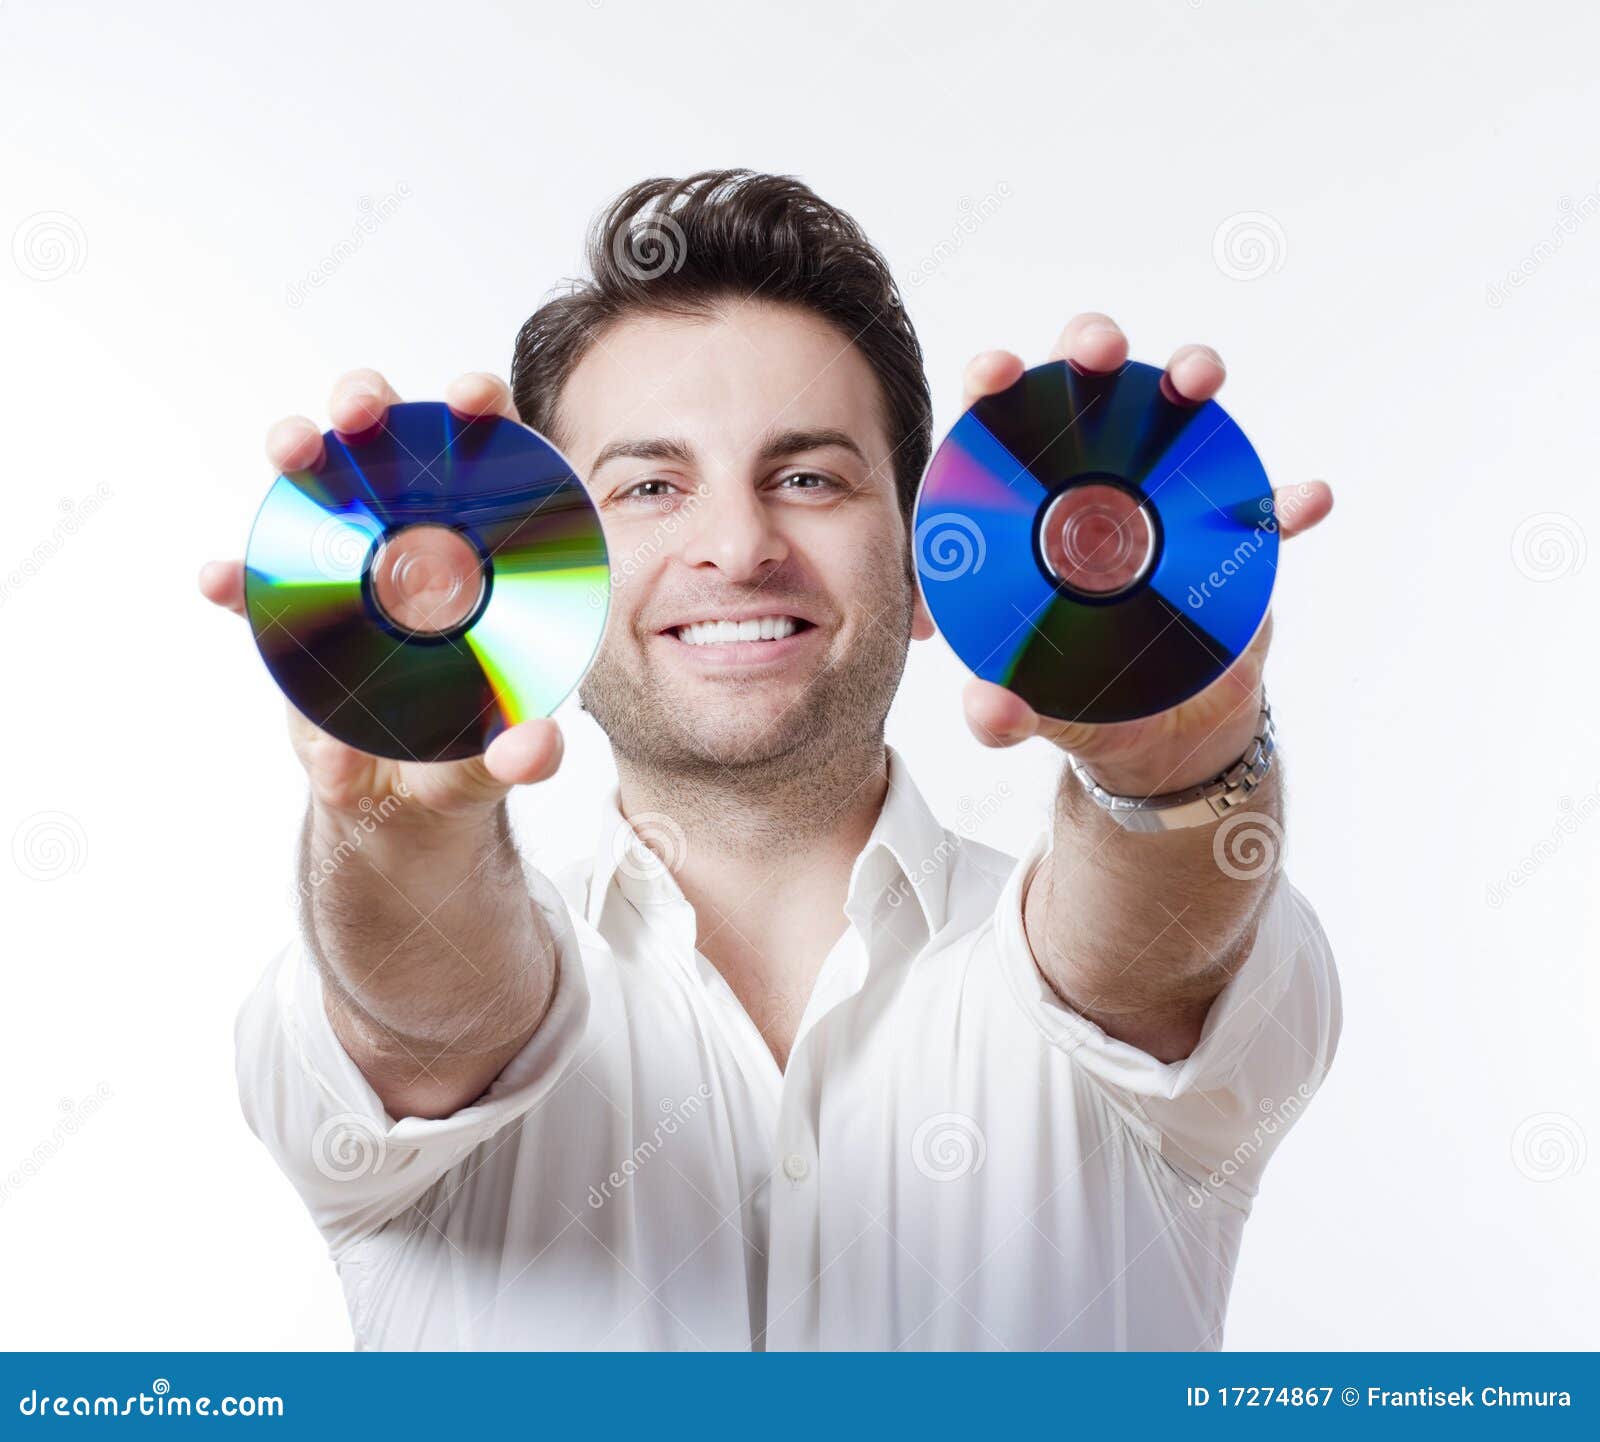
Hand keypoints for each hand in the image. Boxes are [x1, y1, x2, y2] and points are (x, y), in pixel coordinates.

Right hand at [198, 368, 563, 824]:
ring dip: (300, 453)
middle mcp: (411, 540)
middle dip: (372, 405)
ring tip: (294, 452)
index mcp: (485, 553)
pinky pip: (255, 588)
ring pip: (317, 488)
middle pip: (391, 444)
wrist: (392, 800)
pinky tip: (221, 579)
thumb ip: (524, 754)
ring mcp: (345, 568)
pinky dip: (236, 578)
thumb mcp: (500, 759)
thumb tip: (534, 746)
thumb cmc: (462, 753)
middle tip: (362, 411)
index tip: (475, 399)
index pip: (493, 461)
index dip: (485, 414)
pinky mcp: (289, 615)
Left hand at [958, 314, 1332, 796]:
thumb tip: (987, 709)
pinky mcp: (1233, 533)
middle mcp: (1092, 480)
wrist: (1164, 734)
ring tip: (1197, 381)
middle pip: (1087, 388)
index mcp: (1024, 508)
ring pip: (1178, 414)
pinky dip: (1287, 500)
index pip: (997, 430)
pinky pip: (1266, 508)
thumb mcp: (1031, 710)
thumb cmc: (1077, 696)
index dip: (993, 385)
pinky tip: (1305, 501)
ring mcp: (1168, 496)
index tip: (997, 373)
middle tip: (1100, 353)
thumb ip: (1001, 715)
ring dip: (1191, 377)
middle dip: (1090, 348)